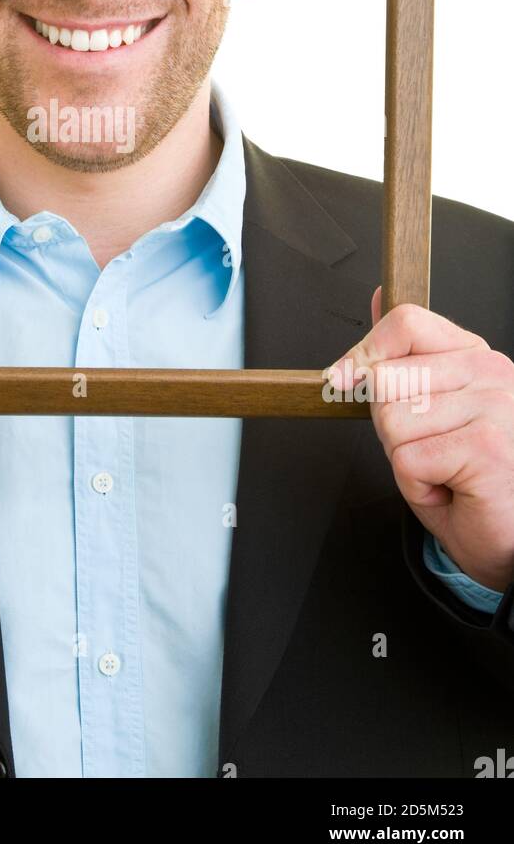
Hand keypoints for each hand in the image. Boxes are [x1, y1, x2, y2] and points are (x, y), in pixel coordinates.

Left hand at [325, 289, 513, 592]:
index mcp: (477, 358)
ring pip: (390, 422)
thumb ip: (407, 355)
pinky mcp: (483, 446)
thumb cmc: (474, 482)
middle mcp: (491, 374)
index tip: (346, 380)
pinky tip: (452, 490)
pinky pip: (406, 461)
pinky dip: (417, 487)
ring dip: (405, 461)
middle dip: (388, 426)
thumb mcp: (432, 408)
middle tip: (430, 451)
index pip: (406, 323)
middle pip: (385, 379)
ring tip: (445, 472)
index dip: (364, 354)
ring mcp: (492, 407)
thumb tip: (379, 300)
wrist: (512, 543)